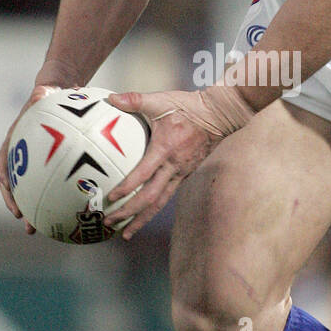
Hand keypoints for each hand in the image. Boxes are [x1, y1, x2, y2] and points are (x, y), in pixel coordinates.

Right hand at [0, 83, 60, 232]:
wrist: (55, 94)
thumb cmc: (50, 94)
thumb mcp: (46, 91)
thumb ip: (42, 93)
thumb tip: (41, 92)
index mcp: (15, 141)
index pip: (4, 162)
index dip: (5, 179)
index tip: (9, 193)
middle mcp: (20, 156)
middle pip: (14, 185)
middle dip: (17, 205)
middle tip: (25, 222)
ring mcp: (32, 164)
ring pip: (29, 191)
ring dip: (32, 210)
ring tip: (38, 230)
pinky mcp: (46, 168)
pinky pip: (49, 186)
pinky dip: (55, 200)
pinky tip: (68, 214)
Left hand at [103, 87, 250, 238]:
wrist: (219, 115)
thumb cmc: (189, 107)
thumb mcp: (161, 100)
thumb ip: (135, 99)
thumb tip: (111, 97)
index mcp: (165, 149)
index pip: (143, 174)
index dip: (126, 188)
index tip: (111, 198)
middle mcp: (174, 166)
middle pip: (150, 198)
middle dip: (129, 213)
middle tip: (110, 222)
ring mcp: (182, 172)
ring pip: (160, 202)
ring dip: (142, 219)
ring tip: (126, 232)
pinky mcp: (186, 174)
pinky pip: (168, 195)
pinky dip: (154, 208)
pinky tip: (144, 215)